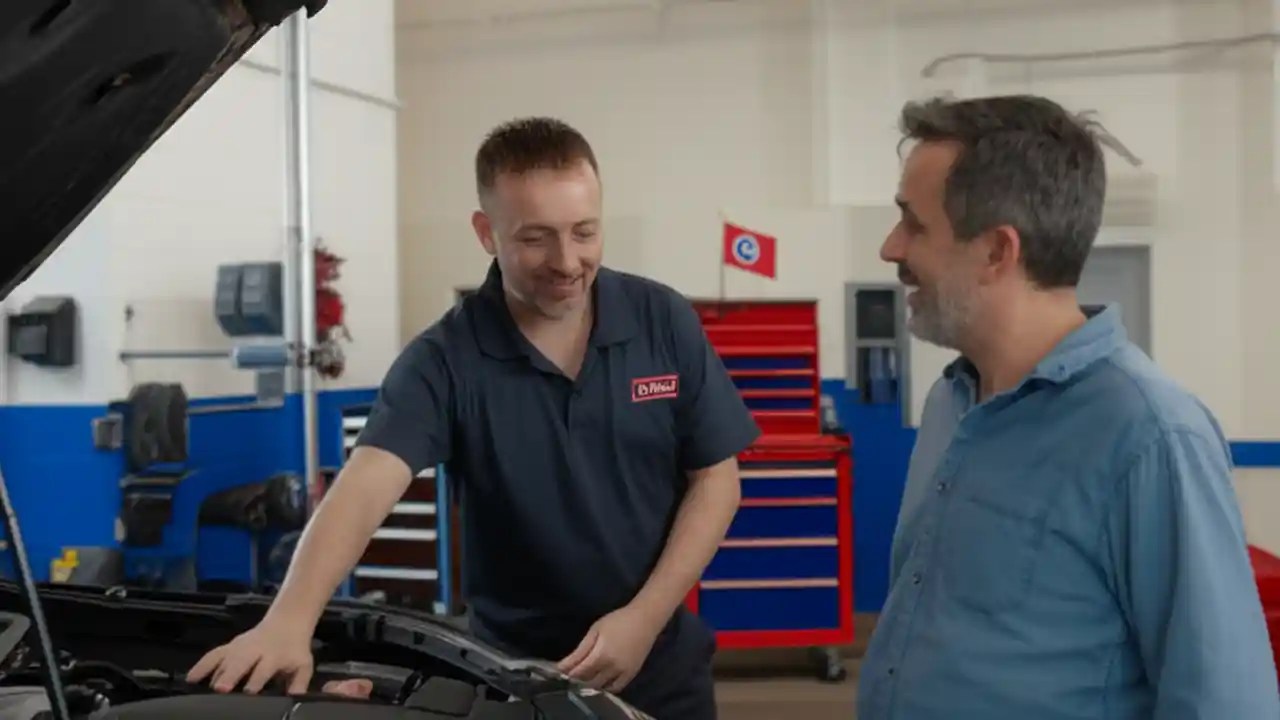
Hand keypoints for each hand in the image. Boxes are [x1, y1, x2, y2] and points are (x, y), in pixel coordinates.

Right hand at [185, 621, 314, 694]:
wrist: (286, 624)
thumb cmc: (293, 651)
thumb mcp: (302, 666)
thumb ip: (298, 684)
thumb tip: (295, 700)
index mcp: (274, 656)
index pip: (264, 668)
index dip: (257, 679)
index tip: (250, 691)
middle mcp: (255, 650)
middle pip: (240, 661)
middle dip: (230, 674)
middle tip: (221, 689)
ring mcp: (239, 647)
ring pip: (224, 658)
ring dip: (212, 671)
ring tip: (198, 685)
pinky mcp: (229, 646)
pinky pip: (213, 654)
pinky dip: (201, 665)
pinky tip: (190, 678)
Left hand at [557, 605, 663, 692]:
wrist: (645, 620)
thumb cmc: (618, 620)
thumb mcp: (595, 631)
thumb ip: (579, 652)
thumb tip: (562, 667)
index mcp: (601, 655)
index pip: (579, 672)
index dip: (567, 673)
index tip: (559, 670)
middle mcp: (612, 668)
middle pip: (588, 681)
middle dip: (577, 679)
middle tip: (571, 672)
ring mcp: (623, 673)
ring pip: (601, 687)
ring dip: (589, 684)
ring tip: (584, 675)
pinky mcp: (631, 675)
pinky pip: (615, 688)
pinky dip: (605, 687)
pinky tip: (600, 680)